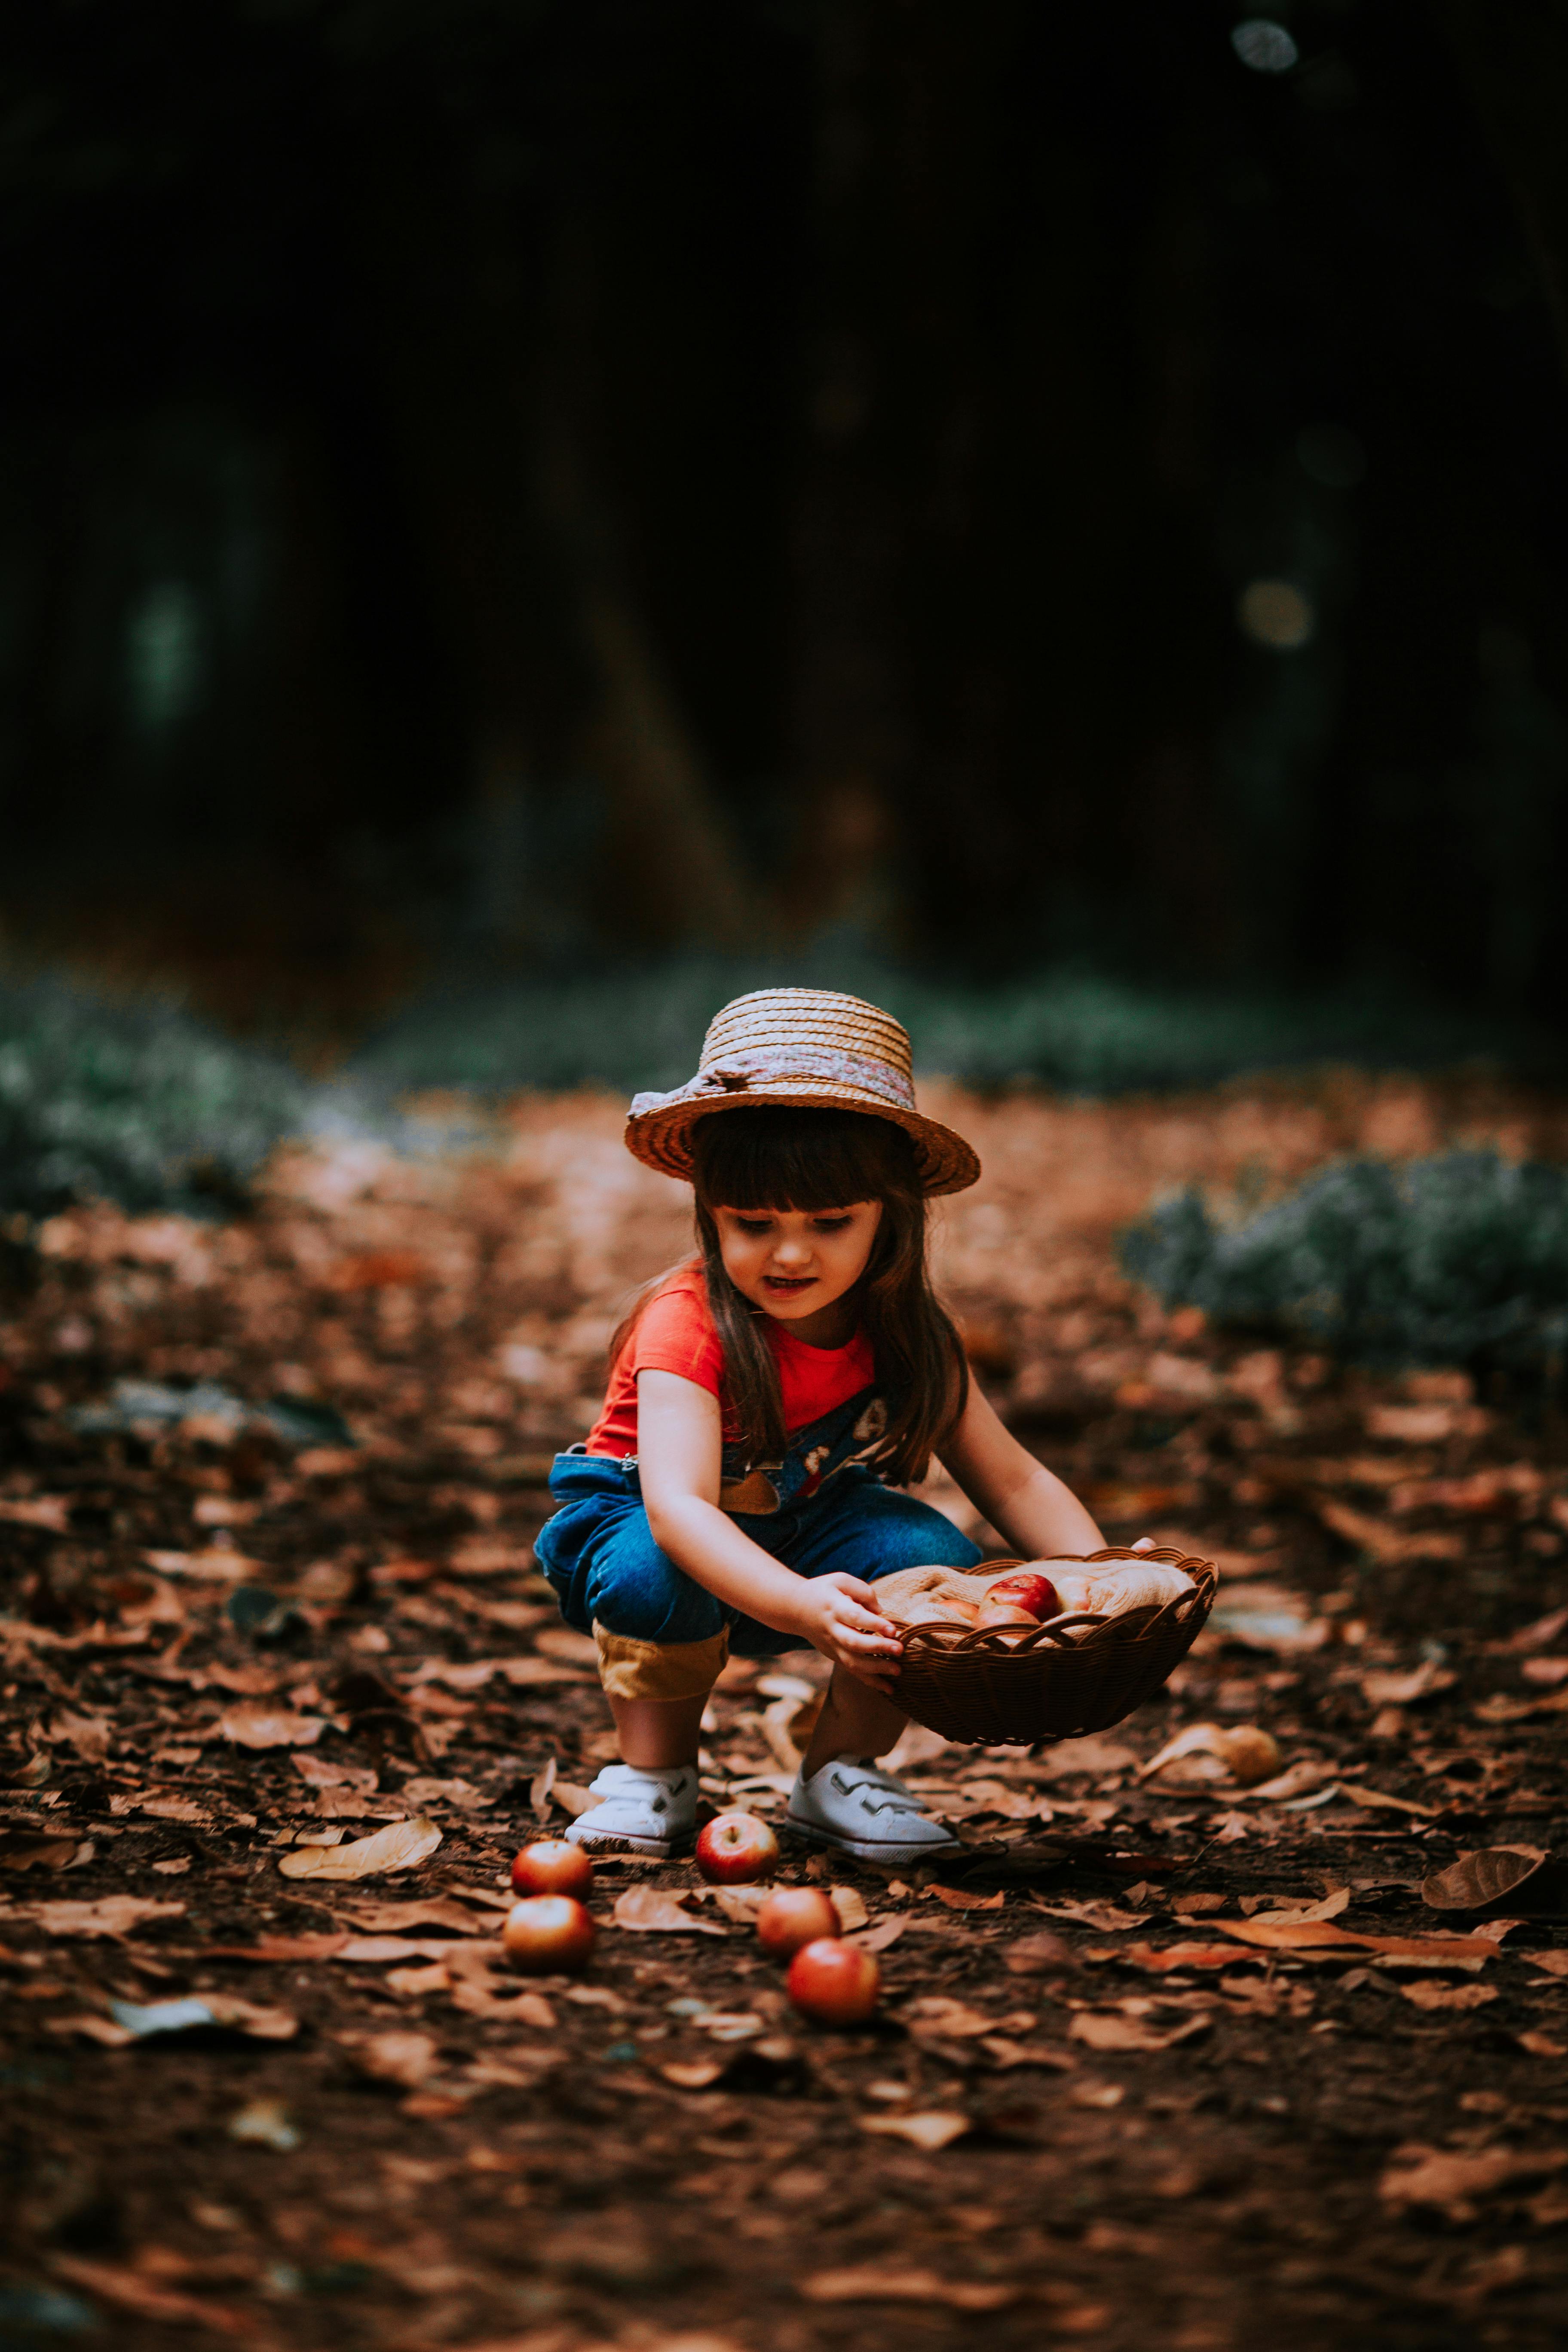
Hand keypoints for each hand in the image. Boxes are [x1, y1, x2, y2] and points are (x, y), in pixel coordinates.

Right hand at [794, 1572, 901, 1693]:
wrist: (794, 1608)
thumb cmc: (823, 1591)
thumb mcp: (840, 1580)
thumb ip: (862, 1591)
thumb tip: (881, 1611)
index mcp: (834, 1607)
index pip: (854, 1617)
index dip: (874, 1624)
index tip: (893, 1629)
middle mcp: (832, 1629)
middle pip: (854, 1642)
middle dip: (878, 1648)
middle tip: (900, 1649)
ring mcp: (832, 1646)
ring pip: (852, 1662)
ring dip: (876, 1669)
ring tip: (897, 1671)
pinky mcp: (834, 1656)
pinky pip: (852, 1671)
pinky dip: (870, 1681)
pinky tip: (888, 1688)